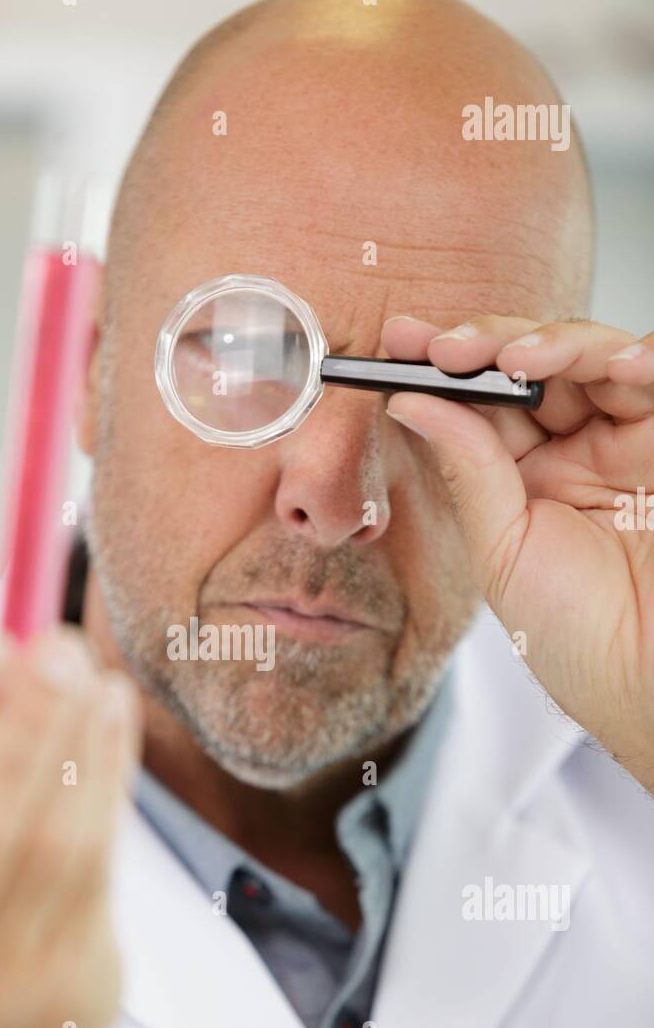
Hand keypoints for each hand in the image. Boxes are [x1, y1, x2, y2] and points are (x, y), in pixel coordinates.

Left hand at [382, 315, 653, 792]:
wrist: (649, 684)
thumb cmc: (582, 644)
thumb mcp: (504, 552)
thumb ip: (469, 470)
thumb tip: (413, 403)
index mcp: (524, 482)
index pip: (480, 405)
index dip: (442, 369)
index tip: (398, 344)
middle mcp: (576, 454)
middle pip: (532, 366)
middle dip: (485, 345)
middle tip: (445, 346)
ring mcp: (629, 443)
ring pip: (592, 358)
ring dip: (553, 343)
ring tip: (517, 358)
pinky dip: (639, 359)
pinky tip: (617, 366)